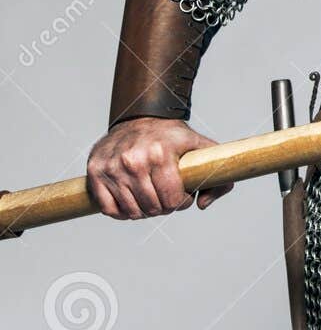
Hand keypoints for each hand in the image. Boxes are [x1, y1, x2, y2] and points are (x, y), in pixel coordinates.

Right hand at [86, 117, 231, 218]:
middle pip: (153, 208)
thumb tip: (202, 204)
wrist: (139, 117)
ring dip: (144, 211)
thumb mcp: (200, 147)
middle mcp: (133, 160)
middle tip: (167, 196)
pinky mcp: (95, 171)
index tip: (183, 195)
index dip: (182, 203)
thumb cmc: (171, 136)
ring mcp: (112, 167)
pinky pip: (109, 209)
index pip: (172, 199)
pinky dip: (122, 212)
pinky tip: (132, 201)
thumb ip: (216, 177)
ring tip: (151, 196)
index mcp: (160, 154)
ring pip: (132, 212)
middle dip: (164, 207)